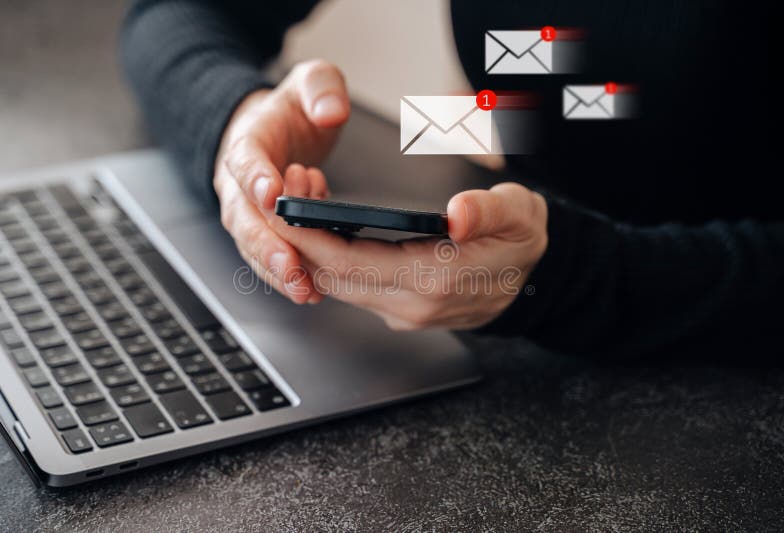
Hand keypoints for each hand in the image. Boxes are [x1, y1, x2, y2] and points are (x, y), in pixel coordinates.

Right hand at [213, 60, 349, 303]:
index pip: (245, 160)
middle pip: (243, 217)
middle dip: (266, 243)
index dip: (256, 178)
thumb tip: (331, 110)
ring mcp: (247, 213)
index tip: (271, 194)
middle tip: (290, 264)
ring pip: (252, 246)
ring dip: (276, 270)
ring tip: (303, 290)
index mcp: (248, 142)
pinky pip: (267, 259)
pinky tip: (309, 292)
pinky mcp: (261, 233)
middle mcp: (239, 183)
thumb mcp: (311, 82)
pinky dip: (285, 277)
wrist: (274, 131)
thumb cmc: (291, 113)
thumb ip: (321, 88)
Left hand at [271, 182, 548, 329]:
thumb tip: (457, 214)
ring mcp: (405, 313)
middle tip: (277, 200)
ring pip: (338, 287)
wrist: (536, 280)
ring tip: (296, 210)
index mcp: (435, 280)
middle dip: (297, 242)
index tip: (282, 210)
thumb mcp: (518, 215)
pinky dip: (330, 263)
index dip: (309, 238)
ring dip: (310, 253)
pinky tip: (323, 233)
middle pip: (333, 279)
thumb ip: (487, 211)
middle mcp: (413, 305)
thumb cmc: (522, 242)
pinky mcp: (402, 311)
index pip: (350, 263)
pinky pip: (354, 289)